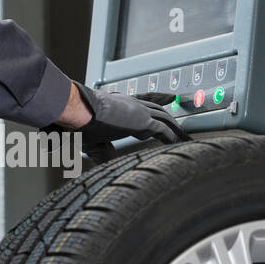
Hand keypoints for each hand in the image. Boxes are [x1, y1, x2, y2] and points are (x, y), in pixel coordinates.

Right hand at [71, 82, 185, 150]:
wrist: (79, 112)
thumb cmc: (79, 122)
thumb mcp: (92, 140)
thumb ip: (103, 152)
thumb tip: (106, 164)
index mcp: (120, 104)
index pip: (143, 101)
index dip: (157, 99)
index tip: (167, 99)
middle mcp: (131, 105)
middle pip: (158, 109)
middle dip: (170, 118)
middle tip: (180, 127)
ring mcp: (138, 111)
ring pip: (164, 118)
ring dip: (175, 128)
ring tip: (185, 138)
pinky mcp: (142, 120)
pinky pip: (162, 129)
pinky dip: (172, 136)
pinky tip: (178, 142)